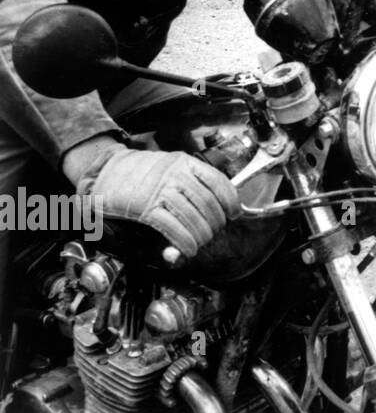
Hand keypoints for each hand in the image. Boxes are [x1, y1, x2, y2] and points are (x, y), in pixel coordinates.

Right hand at [76, 144, 238, 258]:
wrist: (103, 170)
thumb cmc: (138, 172)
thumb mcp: (167, 168)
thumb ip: (189, 185)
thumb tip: (213, 210)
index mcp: (183, 163)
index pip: (216, 180)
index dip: (230, 200)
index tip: (234, 213)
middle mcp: (173, 175)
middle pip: (206, 202)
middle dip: (215, 222)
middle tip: (214, 233)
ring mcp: (159, 190)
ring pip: (191, 216)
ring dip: (201, 235)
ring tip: (200, 244)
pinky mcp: (144, 207)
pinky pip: (172, 226)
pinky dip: (184, 241)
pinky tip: (188, 249)